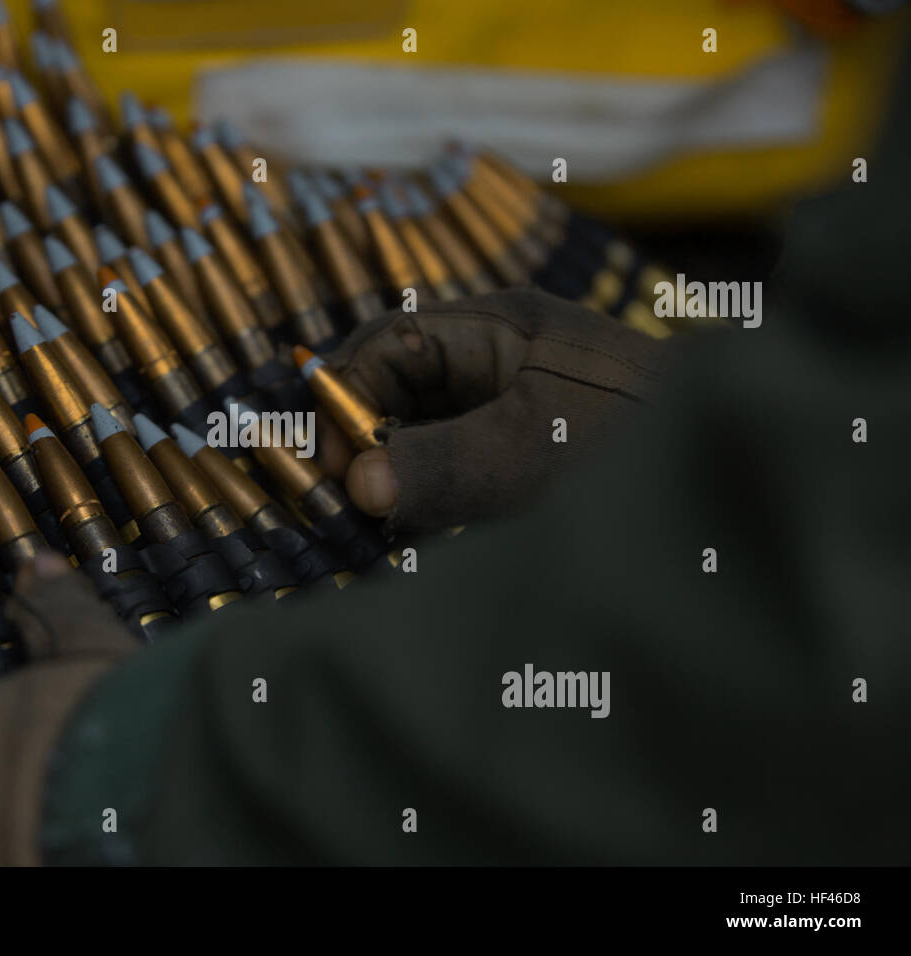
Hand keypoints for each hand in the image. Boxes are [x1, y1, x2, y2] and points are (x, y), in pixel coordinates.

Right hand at [317, 289, 667, 531]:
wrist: (754, 469)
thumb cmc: (640, 444)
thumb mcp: (531, 455)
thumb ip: (439, 465)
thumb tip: (353, 488)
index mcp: (495, 326)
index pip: (386, 346)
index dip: (344, 401)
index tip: (331, 474)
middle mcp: (500, 355)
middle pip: (399, 388)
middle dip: (366, 444)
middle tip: (351, 512)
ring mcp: (517, 402)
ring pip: (427, 431)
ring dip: (400, 478)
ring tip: (386, 533)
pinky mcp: (533, 449)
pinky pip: (463, 464)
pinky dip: (437, 499)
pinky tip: (431, 537)